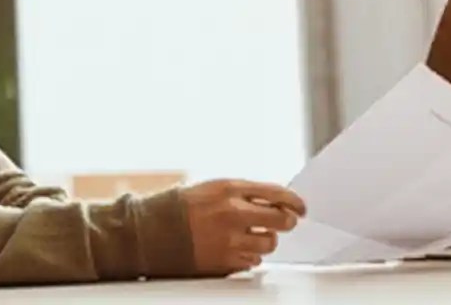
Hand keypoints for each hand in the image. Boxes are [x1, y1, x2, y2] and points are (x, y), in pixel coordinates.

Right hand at [181, 179, 305, 273]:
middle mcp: (232, 213)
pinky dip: (250, 256)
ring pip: (269, 243)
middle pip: (281, 220)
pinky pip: (253, 262)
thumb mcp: (212, 188)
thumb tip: (274, 202)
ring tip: (252, 237)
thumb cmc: (178, 208)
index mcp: (229, 189)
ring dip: (266, 240)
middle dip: (286, 221)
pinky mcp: (224, 262)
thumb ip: (243, 194)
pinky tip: (237, 249)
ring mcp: (229, 239)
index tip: (300, 207)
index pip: (276, 193)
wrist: (150, 231)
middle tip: (285, 222)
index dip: (294, 201)